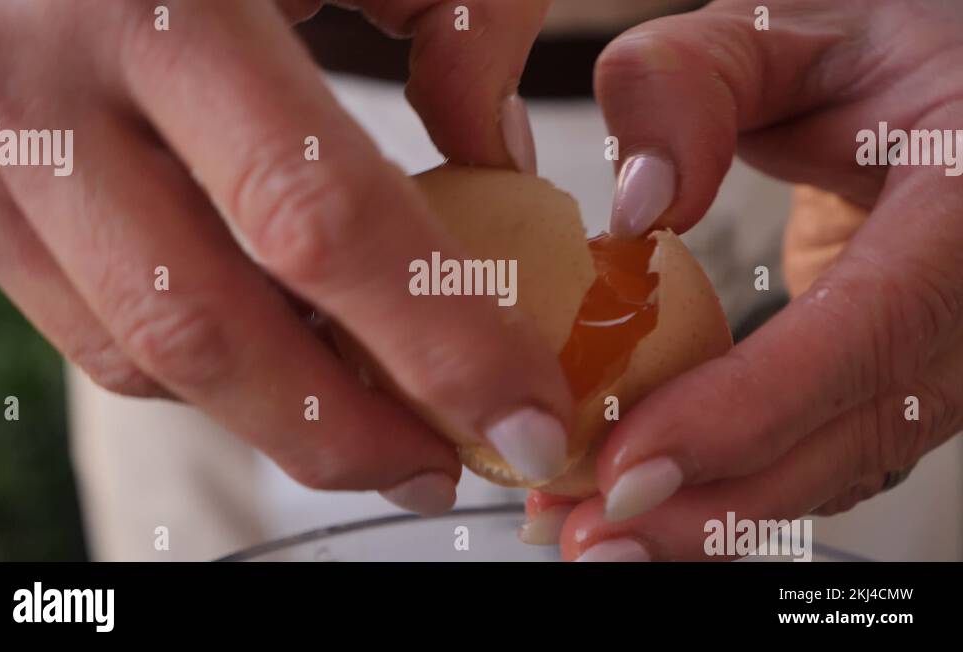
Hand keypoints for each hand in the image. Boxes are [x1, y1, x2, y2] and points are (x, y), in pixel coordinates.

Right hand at [0, 0, 569, 513]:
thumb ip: (444, 12)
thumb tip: (496, 156)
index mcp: (160, 0)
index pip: (317, 214)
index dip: (437, 340)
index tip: (528, 416)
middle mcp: (45, 92)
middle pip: (210, 327)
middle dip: (346, 432)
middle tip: (443, 468)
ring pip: (145, 353)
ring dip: (275, 422)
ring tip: (376, 438)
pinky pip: (95, 332)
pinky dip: (206, 375)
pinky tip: (281, 368)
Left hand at [528, 0, 962, 559]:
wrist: (946, 98)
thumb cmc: (873, 59)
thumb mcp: (781, 27)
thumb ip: (689, 82)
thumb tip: (637, 206)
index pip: (872, 327)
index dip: (752, 409)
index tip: (632, 463)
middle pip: (858, 433)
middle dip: (716, 501)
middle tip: (589, 529)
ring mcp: (949, 351)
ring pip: (841, 466)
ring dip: (714, 518)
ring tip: (595, 532)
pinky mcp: (902, 379)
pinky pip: (825, 454)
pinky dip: (732, 490)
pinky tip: (649, 500)